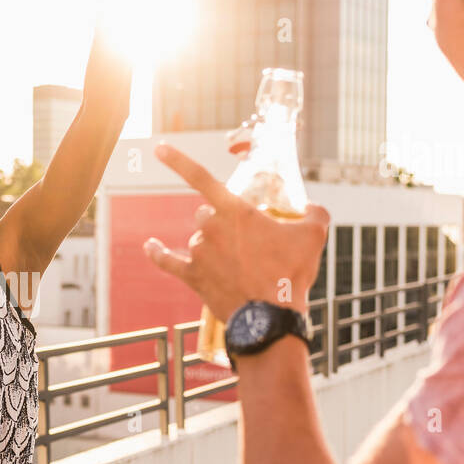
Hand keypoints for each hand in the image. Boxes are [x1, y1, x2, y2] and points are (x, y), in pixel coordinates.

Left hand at [142, 143, 329, 322]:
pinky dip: (158, 253)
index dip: (178, 160)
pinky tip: (150, 246)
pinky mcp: (193, 276)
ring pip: (199, 240)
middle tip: (248, 246)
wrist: (271, 316)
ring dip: (214, 247)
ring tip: (241, 267)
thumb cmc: (292, 274)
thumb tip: (310, 208)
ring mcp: (199, 253)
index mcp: (235, 211)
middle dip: (223, 224)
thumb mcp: (314, 235)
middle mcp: (210, 228)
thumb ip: (314, 213)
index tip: (158, 147)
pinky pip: (168, 261)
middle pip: (206, 215)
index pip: (201, 177)